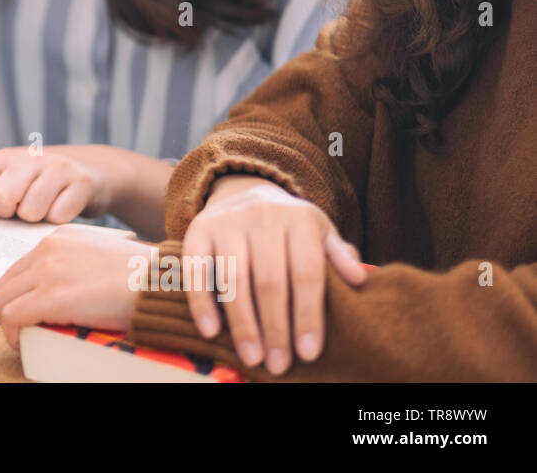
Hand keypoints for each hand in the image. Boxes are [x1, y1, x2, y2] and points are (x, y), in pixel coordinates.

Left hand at [0, 145, 122, 221]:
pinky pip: (58, 217)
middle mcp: (28, 159)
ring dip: (34, 219)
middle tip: (18, 210)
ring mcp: (56, 169)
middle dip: (8, 212)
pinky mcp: (80, 183)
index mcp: (4, 159)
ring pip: (31, 211)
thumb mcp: (8, 175)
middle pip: (3, 198)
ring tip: (42, 210)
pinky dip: (57, 221)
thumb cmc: (39, 180)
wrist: (95, 172)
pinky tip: (62, 211)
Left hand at [0, 225, 153, 346]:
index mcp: (59, 238)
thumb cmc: (140, 276)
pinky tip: (23, 342)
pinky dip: (13, 334)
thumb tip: (59, 289)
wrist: (161, 282)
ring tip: (23, 338)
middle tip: (21, 329)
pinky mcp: (53, 297)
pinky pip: (13, 318)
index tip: (25, 312)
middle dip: (9, 310)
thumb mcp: (98, 255)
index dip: (17, 294)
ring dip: (9, 324)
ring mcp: (49, 271)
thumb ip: (74, 263)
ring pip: (3, 301)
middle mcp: (48, 249)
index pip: (19, 268)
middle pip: (5, 284)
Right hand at [184, 176, 367, 374]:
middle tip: (278, 364)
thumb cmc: (288, 227)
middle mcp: (262, 216)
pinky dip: (201, 302)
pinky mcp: (197, 229)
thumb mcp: (319, 233)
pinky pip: (196, 270)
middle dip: (275, 327)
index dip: (308, 315)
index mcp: (299, 219)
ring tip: (251, 357)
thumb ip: (337, 256)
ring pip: (233, 279)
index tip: (308, 352)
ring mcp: (226, 222)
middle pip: (269, 280)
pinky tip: (211, 331)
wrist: (244, 191)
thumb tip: (360, 280)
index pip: (306, 272)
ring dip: (242, 324)